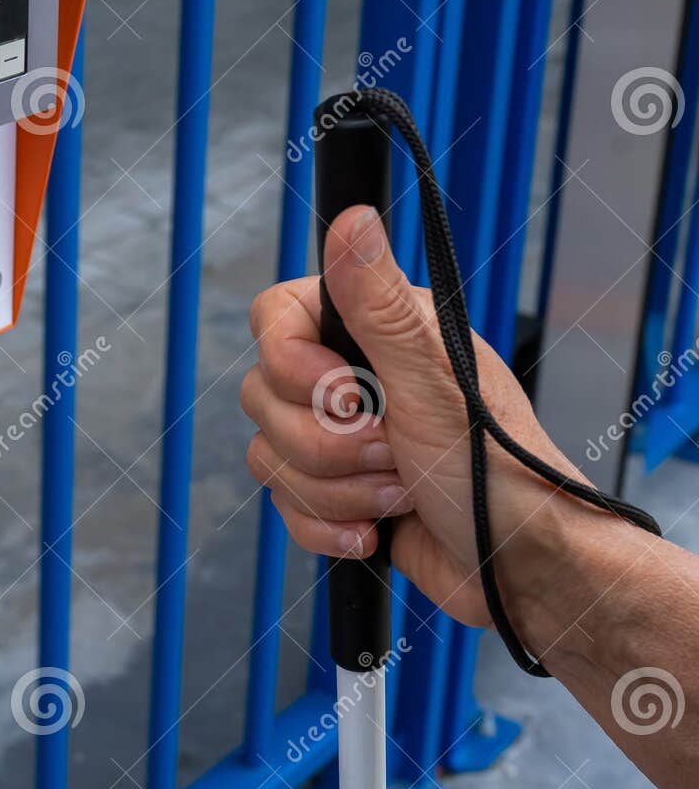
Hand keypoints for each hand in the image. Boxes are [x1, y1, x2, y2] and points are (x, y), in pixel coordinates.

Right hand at [241, 205, 591, 634]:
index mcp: (377, 332)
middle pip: (264, 396)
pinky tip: (378, 529)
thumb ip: (378, 303)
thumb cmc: (499, 473)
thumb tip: (354, 216)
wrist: (525, 572)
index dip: (293, 364)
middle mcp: (354, 377)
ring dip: (336, 489)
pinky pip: (284, 505)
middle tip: (393, 449)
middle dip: (324, 444)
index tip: (346, 393)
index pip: (275, 318)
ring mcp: (340, 439)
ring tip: (400, 492)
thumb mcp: (432, 383)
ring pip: (269, 455)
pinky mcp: (336, 492)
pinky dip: (329, 526)